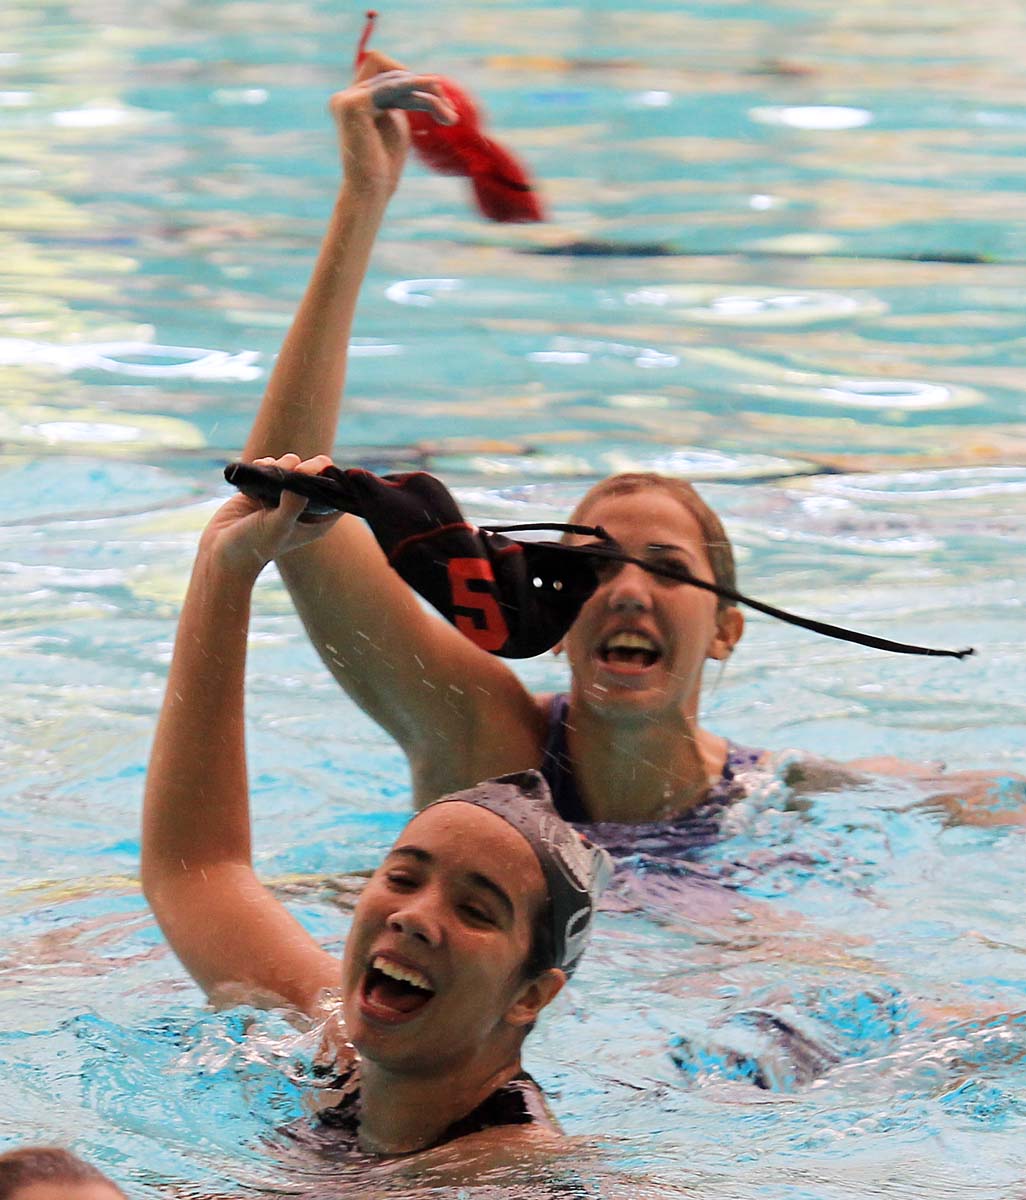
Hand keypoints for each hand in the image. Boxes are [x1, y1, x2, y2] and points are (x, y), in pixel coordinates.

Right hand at [202, 454, 342, 575]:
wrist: (221, 551)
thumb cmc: (254, 546)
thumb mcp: (278, 527)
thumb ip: (292, 504)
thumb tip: (302, 477)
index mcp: (318, 521)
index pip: (338, 494)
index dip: (334, 479)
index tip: (319, 472)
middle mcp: (304, 507)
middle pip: (317, 474)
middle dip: (307, 467)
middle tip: (296, 469)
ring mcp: (284, 496)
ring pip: (293, 466)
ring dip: (282, 464)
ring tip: (270, 476)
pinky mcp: (265, 489)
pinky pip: (271, 467)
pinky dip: (265, 465)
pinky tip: (258, 472)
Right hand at [330, 50, 456, 198]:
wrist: (372, 190)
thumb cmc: (385, 166)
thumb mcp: (396, 123)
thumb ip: (399, 98)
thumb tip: (422, 76)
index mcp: (354, 99)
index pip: (383, 70)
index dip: (408, 78)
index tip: (435, 100)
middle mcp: (346, 96)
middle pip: (391, 71)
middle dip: (423, 87)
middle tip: (449, 110)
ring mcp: (346, 99)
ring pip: (394, 77)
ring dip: (425, 91)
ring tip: (448, 114)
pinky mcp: (353, 105)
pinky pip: (391, 86)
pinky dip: (415, 91)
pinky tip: (435, 101)